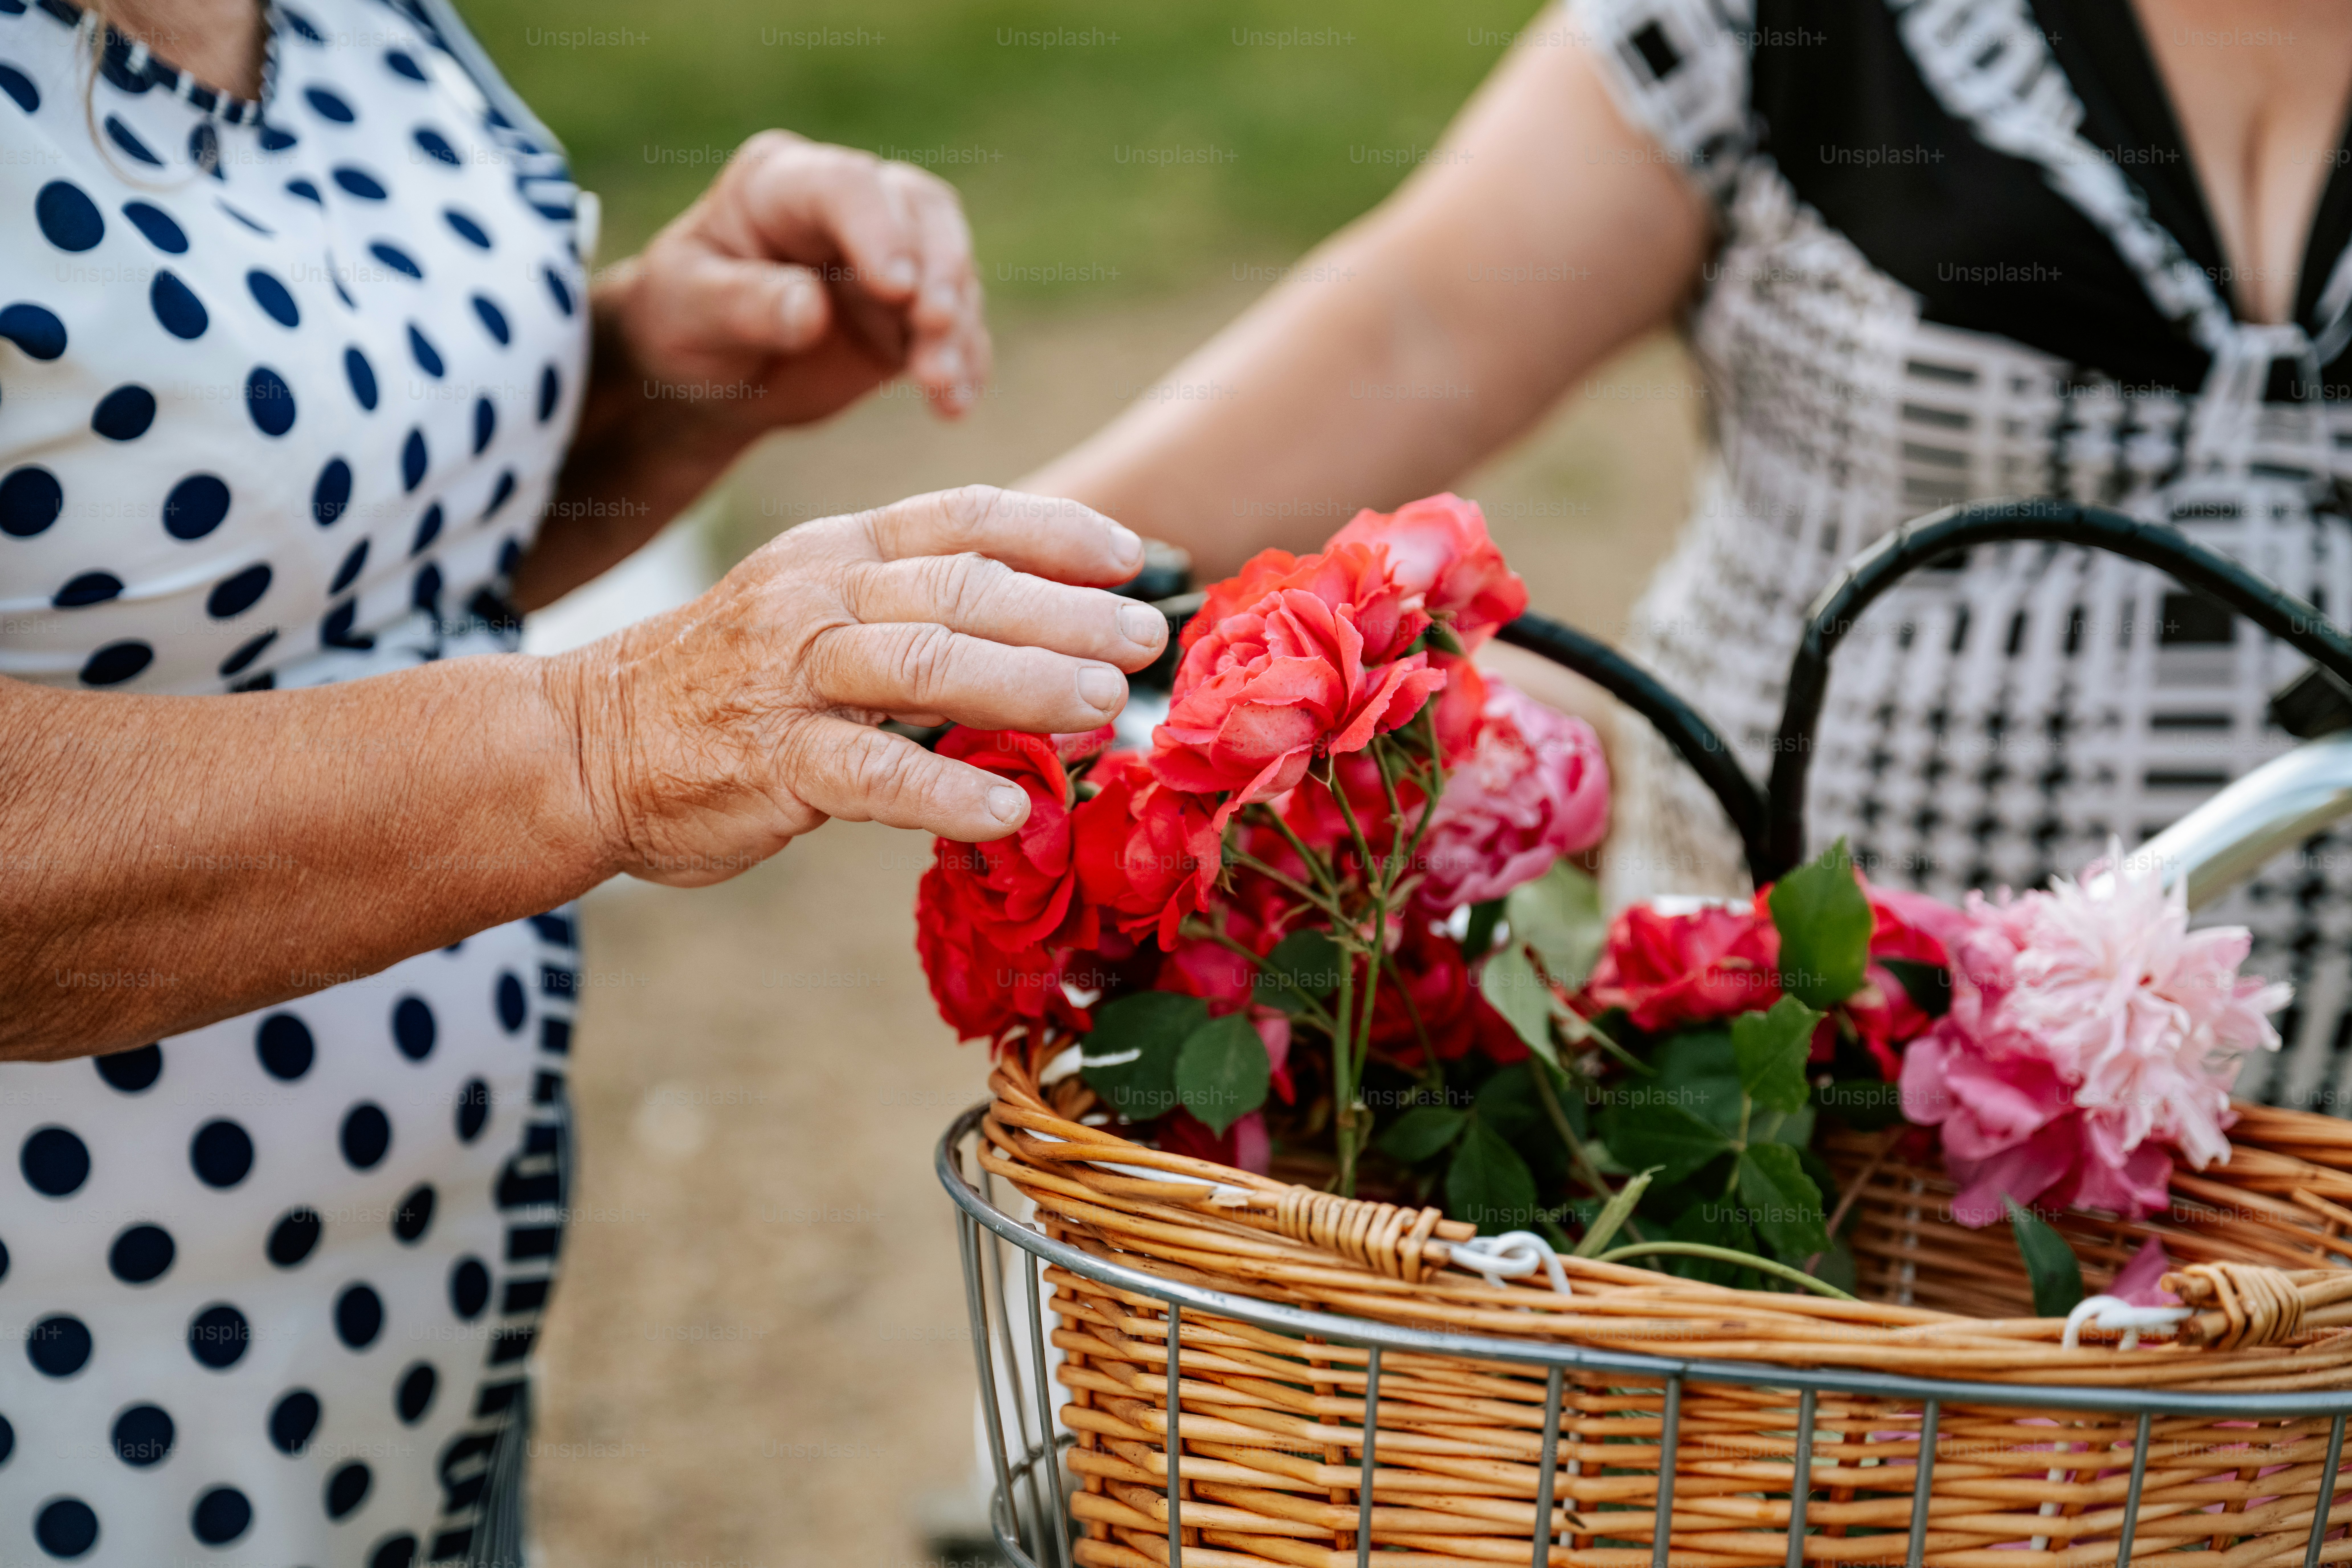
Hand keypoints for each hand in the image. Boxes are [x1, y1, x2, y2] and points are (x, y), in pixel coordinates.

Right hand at [547, 487, 1166, 886]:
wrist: (584, 744)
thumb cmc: (728, 687)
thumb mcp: (817, 620)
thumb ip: (915, 620)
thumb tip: (1045, 640)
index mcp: (836, 553)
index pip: (962, 517)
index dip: (1055, 531)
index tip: (1132, 552)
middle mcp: (816, 598)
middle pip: (962, 590)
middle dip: (1066, 613)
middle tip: (1147, 638)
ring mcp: (790, 677)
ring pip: (927, 667)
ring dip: (1027, 685)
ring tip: (1105, 707)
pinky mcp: (769, 759)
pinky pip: (871, 773)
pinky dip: (945, 792)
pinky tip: (1011, 810)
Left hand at [603, 130, 989, 433]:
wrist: (708, 375)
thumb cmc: (684, 323)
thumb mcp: (689, 311)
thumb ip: (742, 304)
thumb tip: (811, 310)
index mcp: (781, 185)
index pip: (846, 185)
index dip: (878, 229)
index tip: (896, 287)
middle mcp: (848, 207)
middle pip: (921, 211)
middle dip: (939, 269)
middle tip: (937, 328)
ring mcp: (890, 256)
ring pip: (951, 268)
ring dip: (955, 329)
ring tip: (941, 387)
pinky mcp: (914, 312)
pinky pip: (958, 329)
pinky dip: (964, 364)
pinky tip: (953, 405)